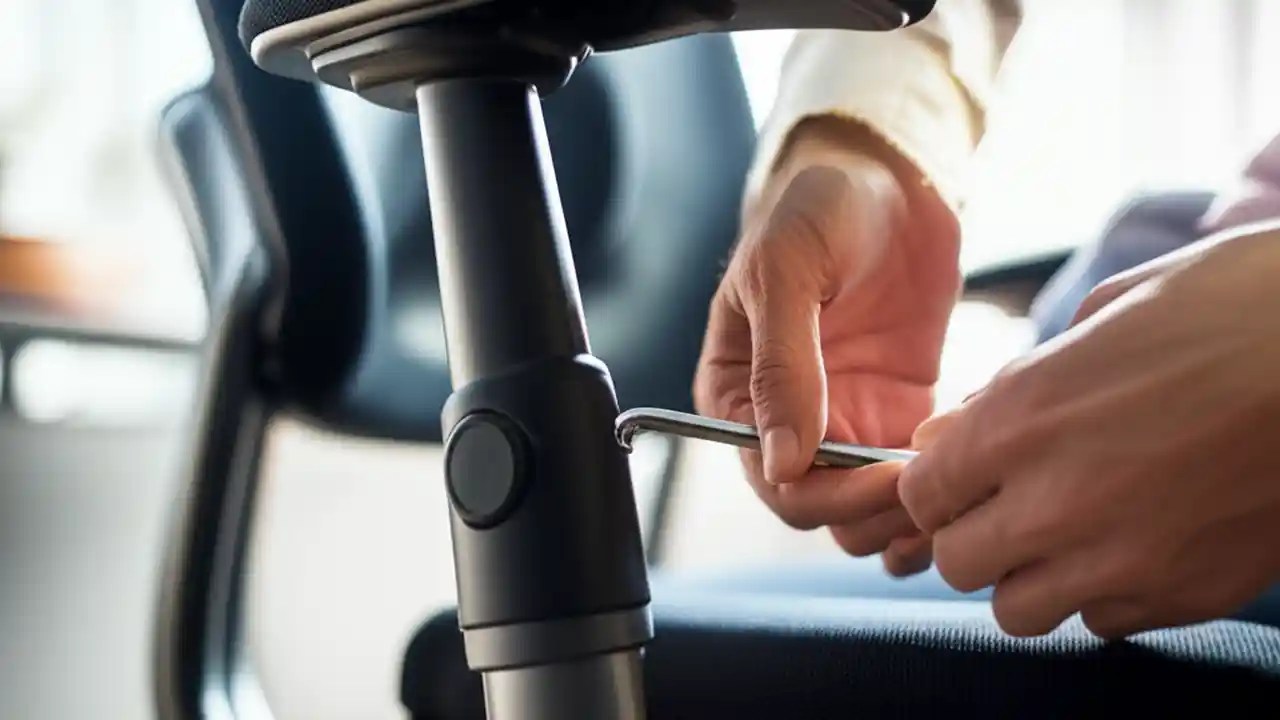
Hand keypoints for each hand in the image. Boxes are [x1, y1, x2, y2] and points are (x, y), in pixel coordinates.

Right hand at [693, 117, 960, 574]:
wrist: (886, 177)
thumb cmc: (817, 208)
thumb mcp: (786, 272)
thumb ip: (782, 366)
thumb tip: (783, 463)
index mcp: (737, 395)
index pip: (776, 483)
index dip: (829, 493)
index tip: (887, 476)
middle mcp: (784, 420)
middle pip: (824, 508)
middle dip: (874, 510)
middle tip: (935, 486)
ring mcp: (843, 419)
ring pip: (867, 509)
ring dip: (908, 513)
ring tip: (958, 483)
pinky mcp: (895, 411)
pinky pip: (909, 476)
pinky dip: (940, 481)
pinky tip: (972, 455)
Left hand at [898, 226, 1279, 638]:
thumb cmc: (1236, 306)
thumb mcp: (1107, 314)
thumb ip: (1018, 384)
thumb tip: (955, 431)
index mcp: (1023, 418)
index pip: (921, 493)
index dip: (938, 484)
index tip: (963, 473)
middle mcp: (1056, 500)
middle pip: (956, 562)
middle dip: (973, 534)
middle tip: (1009, 505)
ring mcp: (1122, 559)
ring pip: (1018, 611)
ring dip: (1029, 575)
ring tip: (1068, 534)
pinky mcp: (1185, 594)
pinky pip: (1101, 622)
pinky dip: (1102, 594)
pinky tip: (1134, 546)